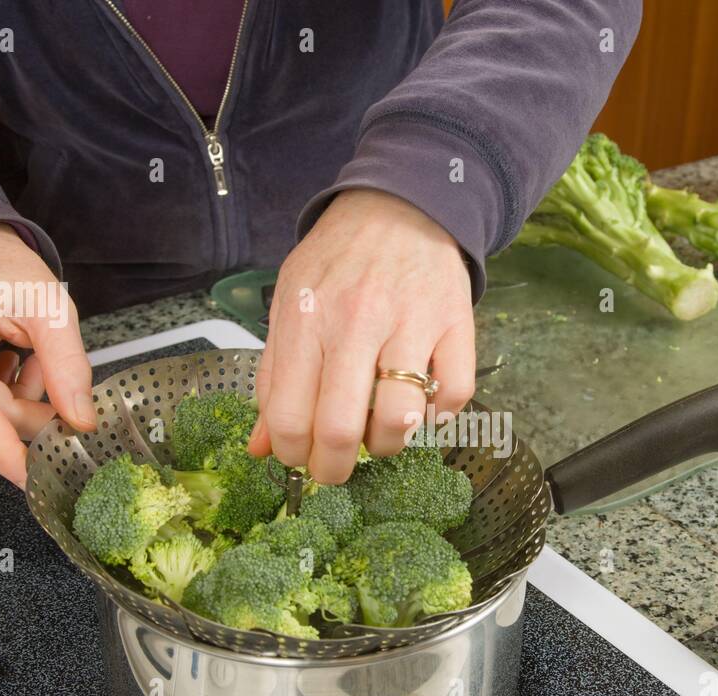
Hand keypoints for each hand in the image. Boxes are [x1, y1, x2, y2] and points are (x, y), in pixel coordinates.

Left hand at [248, 188, 474, 483]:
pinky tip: (421, 405)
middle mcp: (357, 323)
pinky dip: (438, 417)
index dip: (293, 455)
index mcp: (307, 321)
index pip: (290, 417)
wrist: (401, 204)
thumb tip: (261, 447)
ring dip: (387, 445)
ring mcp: (411, 324)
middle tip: (336, 468)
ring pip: (401, 421)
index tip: (301, 457)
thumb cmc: (338, 260)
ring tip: (380, 434)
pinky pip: (453, 397)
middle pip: (342, 428)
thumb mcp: (290, 304)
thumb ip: (274, 375)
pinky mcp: (456, 324)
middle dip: (334, 468)